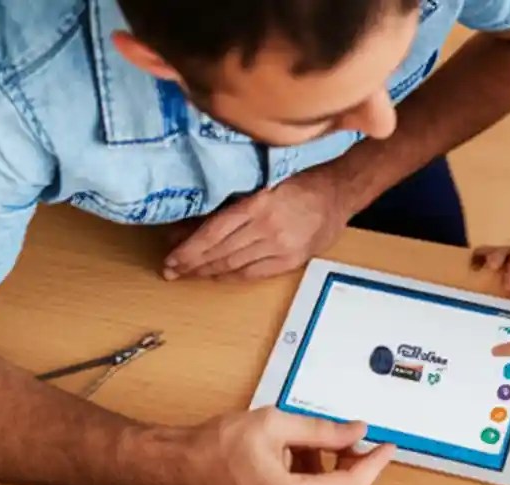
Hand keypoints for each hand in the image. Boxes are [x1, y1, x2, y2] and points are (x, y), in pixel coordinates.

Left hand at [162, 171, 347, 280]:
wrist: (338, 193)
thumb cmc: (298, 183)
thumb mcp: (261, 186)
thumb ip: (230, 205)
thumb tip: (192, 223)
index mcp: (257, 204)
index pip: (214, 232)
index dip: (189, 248)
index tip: (171, 258)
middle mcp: (267, 227)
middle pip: (220, 252)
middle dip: (192, 263)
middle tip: (171, 270)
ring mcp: (280, 246)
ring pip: (234, 265)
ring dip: (207, 271)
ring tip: (188, 274)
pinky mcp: (290, 260)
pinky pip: (253, 273)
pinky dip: (231, 276)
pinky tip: (216, 277)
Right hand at [163, 408, 394, 484]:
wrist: (178, 468)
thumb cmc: (217, 445)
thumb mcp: (275, 425)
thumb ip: (323, 430)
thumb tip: (356, 431)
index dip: (374, 464)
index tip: (388, 446)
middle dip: (355, 468)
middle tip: (353, 439)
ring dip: (335, 477)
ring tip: (319, 445)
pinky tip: (302, 459)